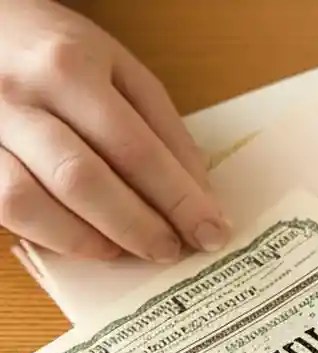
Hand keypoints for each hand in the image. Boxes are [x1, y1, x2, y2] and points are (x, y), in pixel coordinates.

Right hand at [0, 0, 226, 261]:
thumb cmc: (60, 50)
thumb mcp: (122, 69)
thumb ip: (163, 129)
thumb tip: (199, 195)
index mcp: (70, 68)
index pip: (135, 149)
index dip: (178, 200)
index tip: (211, 232)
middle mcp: (19, 96)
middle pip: (83, 180)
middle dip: (137, 226)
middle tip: (171, 249)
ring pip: (30, 200)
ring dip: (89, 239)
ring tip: (129, 250)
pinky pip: (3, 208)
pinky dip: (50, 234)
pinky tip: (86, 240)